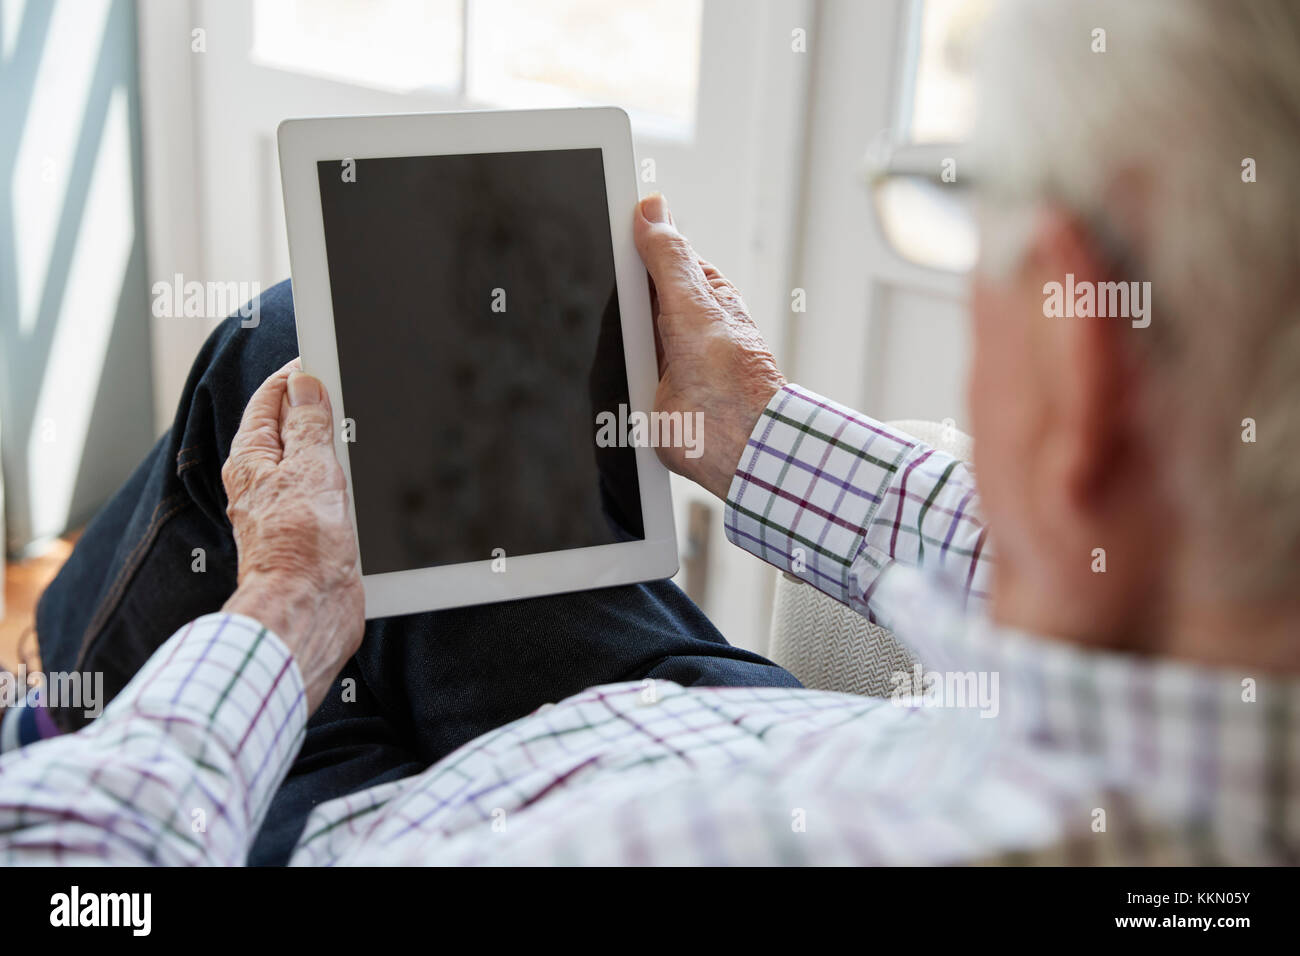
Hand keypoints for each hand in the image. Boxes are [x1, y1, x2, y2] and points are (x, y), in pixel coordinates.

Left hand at [220, 359, 362, 712]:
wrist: (308, 611)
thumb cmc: (299, 548)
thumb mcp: (310, 470)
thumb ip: (307, 424)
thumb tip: (304, 384)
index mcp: (251, 461)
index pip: (270, 400)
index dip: (296, 377)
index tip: (324, 362)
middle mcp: (263, 484)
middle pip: (291, 430)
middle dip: (320, 412)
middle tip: (352, 397)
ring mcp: (286, 509)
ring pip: (314, 463)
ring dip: (338, 451)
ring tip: (363, 440)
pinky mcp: (311, 535)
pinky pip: (329, 495)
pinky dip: (346, 483)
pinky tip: (366, 485)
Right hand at [633, 193, 785, 499]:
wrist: (730, 446)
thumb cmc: (732, 381)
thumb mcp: (695, 305)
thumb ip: (669, 259)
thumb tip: (652, 209)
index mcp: (702, 298)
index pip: (660, 258)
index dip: (633, 244)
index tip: (606, 222)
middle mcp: (683, 327)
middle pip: (632, 297)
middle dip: (617, 298)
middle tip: (612, 298)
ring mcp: (665, 360)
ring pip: (620, 335)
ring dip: (614, 340)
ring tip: (628, 349)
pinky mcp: (648, 393)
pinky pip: (616, 373)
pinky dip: (611, 373)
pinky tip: (616, 372)